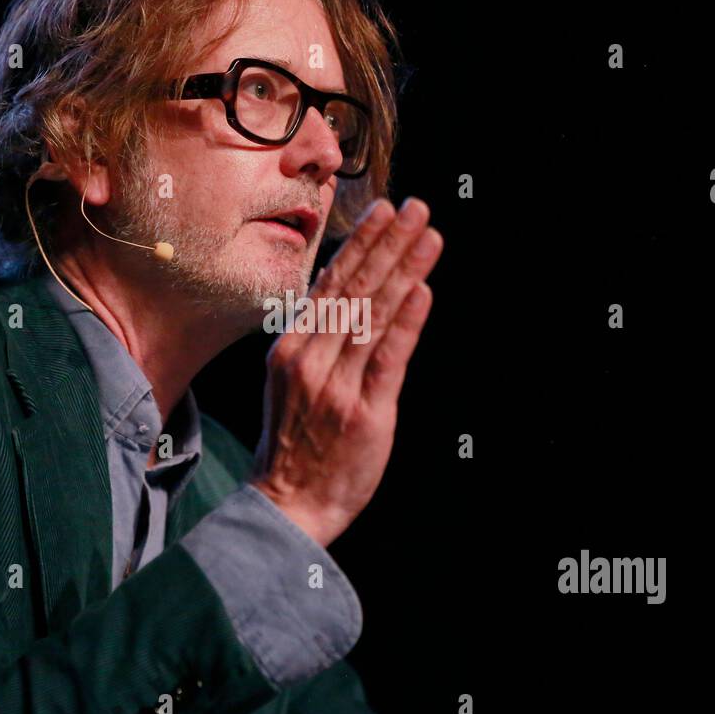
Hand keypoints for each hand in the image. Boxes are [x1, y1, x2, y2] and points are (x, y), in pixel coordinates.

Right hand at [251, 196, 442, 547]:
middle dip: (388, 243)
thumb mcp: (291, 385)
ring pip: (374, 315)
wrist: (285, 506)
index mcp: (290, 349)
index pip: (331, 285)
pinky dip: (407, 321)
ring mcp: (336, 386)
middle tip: (416, 207)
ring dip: (405, 270)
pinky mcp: (363, 413)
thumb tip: (350, 302)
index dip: (361, 245)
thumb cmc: (292, 447)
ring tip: (429, 235)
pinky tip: (424, 290)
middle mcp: (310, 360)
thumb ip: (320, 345)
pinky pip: (387, 358)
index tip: (384, 212)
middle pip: (355, 290)